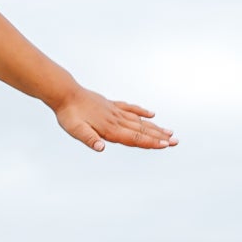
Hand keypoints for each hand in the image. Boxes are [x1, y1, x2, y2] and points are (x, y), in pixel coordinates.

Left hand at [53, 90, 176, 151]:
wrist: (65, 93)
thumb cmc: (69, 115)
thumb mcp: (76, 130)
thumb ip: (89, 139)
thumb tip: (101, 148)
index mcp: (110, 128)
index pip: (134, 138)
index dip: (151, 142)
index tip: (166, 145)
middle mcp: (116, 120)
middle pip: (142, 130)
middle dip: (160, 137)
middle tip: (177, 141)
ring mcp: (115, 111)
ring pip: (139, 121)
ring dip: (155, 127)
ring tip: (170, 131)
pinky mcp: (111, 105)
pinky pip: (130, 109)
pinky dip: (141, 112)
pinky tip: (151, 114)